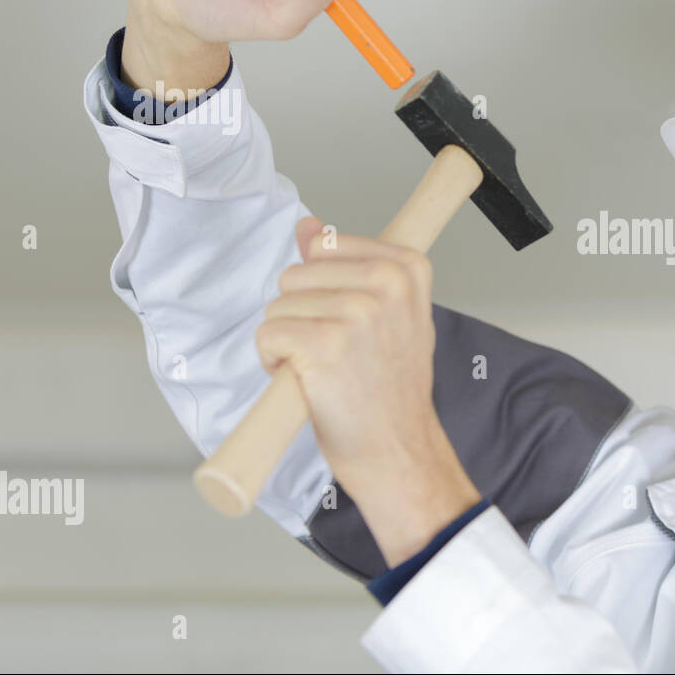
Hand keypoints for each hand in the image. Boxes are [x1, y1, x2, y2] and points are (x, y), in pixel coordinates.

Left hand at [255, 216, 480, 565]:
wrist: (397, 448)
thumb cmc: (390, 387)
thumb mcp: (385, 313)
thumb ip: (347, 263)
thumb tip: (308, 227)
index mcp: (407, 268)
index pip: (327, 245)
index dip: (324, 286)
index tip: (350, 321)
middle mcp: (387, 284)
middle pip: (296, 275)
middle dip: (302, 314)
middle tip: (338, 352)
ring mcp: (356, 313)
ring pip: (278, 306)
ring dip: (288, 340)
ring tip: (326, 368)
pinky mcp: (322, 345)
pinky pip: (266, 334)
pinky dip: (273, 361)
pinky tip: (307, 381)